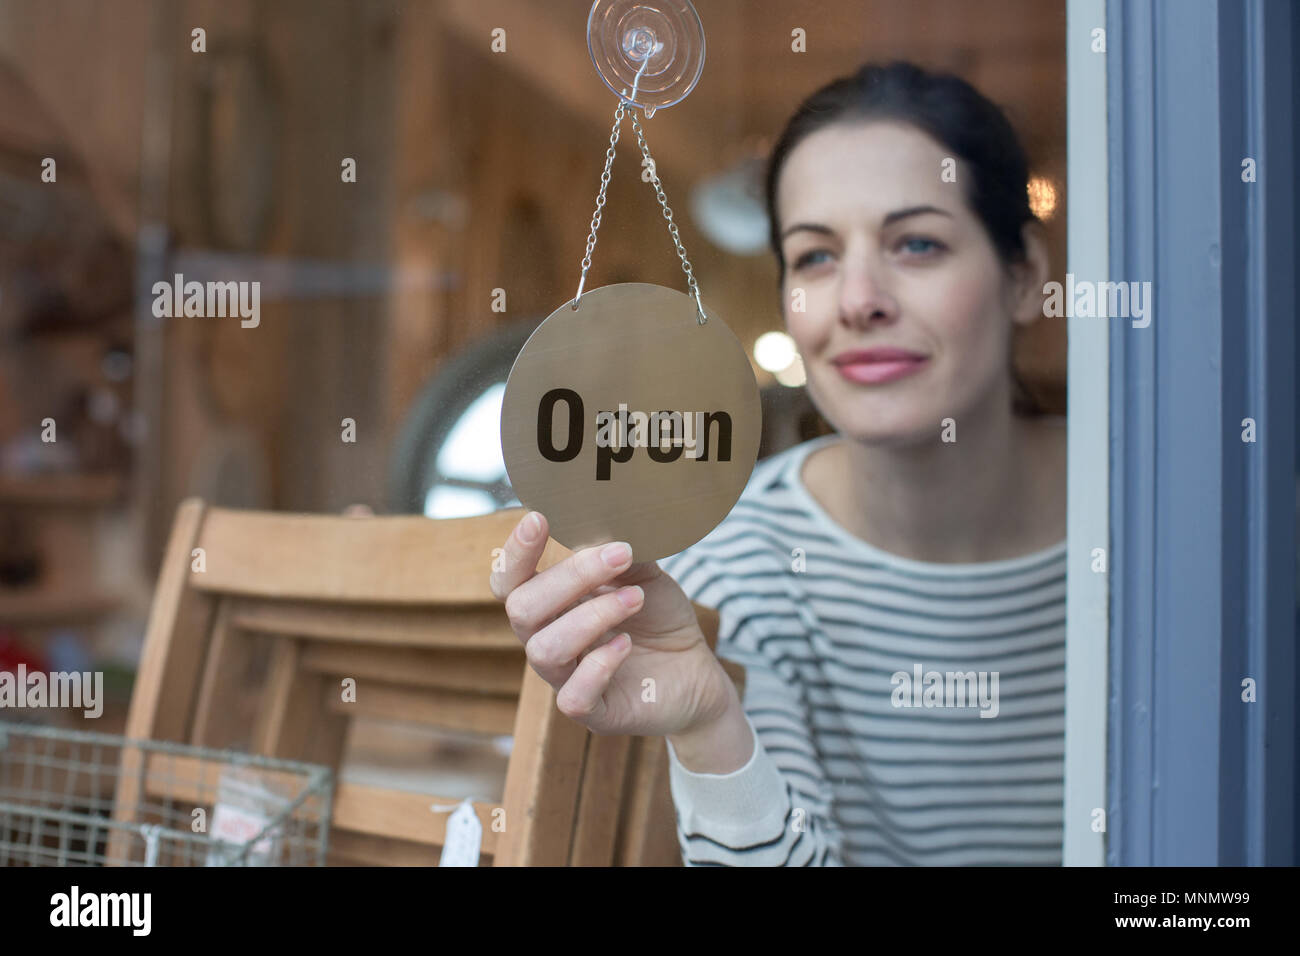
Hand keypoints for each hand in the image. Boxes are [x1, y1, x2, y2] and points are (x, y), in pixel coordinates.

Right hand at [489, 511, 734, 737]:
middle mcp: (548, 639)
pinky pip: (573, 696)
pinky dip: (600, 665)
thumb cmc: (659, 618)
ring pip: (544, 649)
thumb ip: (623, 556)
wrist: (697, 670)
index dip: (516, 552)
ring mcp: (565, 678)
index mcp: (551, 603)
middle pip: (522, 609)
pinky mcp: (592, 711)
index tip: (539, 518)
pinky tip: (627, 644)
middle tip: (621, 555)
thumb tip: (608, 527)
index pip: (510, 580)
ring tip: (635, 598)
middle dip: (571, 577)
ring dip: (592, 615)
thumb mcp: (646, 576)